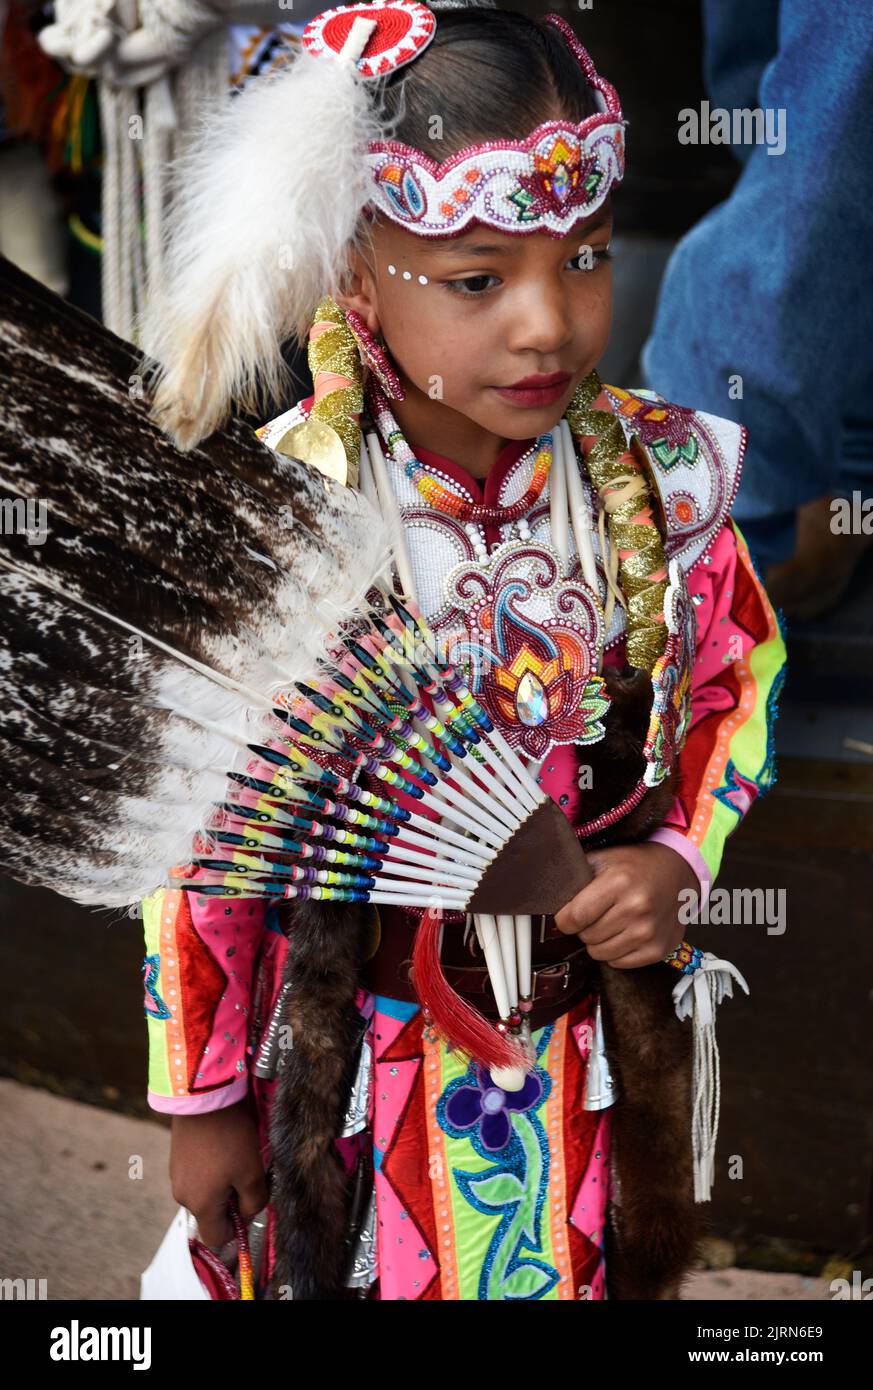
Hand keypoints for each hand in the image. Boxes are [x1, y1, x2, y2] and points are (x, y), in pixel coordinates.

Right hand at [170, 1098, 268, 1249]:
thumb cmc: (229, 1137)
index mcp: (201, 1205)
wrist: (202, 1097)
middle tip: (245, 1172)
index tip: (248, 1204)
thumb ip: (254, 1201)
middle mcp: (183, 1196)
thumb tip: (248, 1213)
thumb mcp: (252, 1172)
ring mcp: (176, 1175)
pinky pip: (196, 1174)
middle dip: (230, 1201)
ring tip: (234, 1155)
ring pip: (205, 1192)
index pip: (216, 1238)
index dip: (236, 1228)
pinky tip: (221, 1145)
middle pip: (211, 1213)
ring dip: (221, 1182)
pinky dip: (210, 1168)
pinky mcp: (176, 1158)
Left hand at [554, 842, 696, 968]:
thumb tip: (547, 897)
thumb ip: (576, 876)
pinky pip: (620, 963)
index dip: (564, 919)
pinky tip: (625, 933)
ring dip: (599, 942)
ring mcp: (649, 932)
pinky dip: (616, 952)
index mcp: (618, 882)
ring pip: (600, 954)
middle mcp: (636, 908)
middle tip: (595, 914)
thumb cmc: (634, 865)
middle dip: (584, 928)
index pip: (574, 917)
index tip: (567, 915)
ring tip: (610, 923)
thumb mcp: (604, 858)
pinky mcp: (658, 949)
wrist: (678, 872)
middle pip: (586, 937)